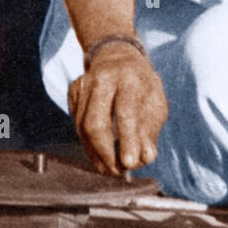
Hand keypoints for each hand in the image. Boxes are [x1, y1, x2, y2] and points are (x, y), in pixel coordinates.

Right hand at [67, 45, 167, 174]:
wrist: (117, 56)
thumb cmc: (141, 85)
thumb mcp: (155, 102)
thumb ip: (150, 129)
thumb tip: (146, 157)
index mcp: (129, 78)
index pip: (126, 113)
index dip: (128, 140)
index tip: (130, 164)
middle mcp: (103, 78)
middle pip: (95, 123)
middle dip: (105, 153)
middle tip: (115, 171)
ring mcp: (84, 83)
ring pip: (82, 127)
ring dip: (95, 153)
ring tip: (108, 167)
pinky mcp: (73, 91)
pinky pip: (76, 123)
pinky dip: (87, 143)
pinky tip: (99, 153)